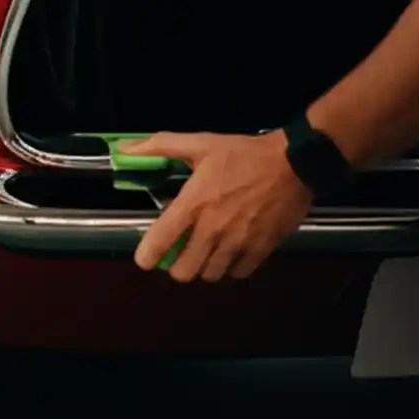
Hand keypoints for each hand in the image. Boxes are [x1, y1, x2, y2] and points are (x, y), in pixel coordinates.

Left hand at [118, 131, 313, 282]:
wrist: (294, 163)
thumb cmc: (243, 154)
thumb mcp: (199, 143)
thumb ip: (159, 146)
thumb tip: (124, 148)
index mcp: (193, 204)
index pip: (160, 242)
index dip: (146, 256)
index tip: (146, 257)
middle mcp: (212, 230)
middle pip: (183, 272)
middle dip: (177, 264)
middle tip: (181, 250)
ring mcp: (238, 243)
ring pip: (209, 275)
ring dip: (204, 266)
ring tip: (206, 250)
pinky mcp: (261, 250)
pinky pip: (237, 274)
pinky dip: (230, 268)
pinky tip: (230, 252)